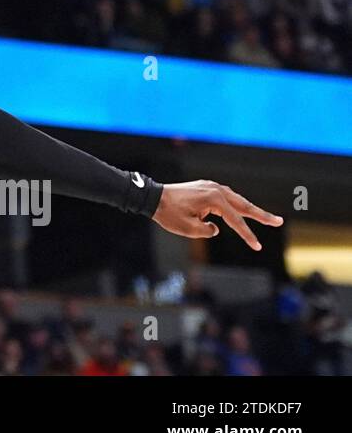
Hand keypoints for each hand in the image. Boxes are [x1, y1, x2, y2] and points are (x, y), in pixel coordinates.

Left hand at [153, 180, 282, 250]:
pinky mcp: (205, 187)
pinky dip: (236, 205)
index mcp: (213, 199)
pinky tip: (243, 210)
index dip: (247, 235)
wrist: (153, 197)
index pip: (236, 220)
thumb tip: (215, 228)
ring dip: (251, 209)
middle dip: (261, 215)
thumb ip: (207, 232)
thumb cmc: (168, 213)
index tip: (257, 246)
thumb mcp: (188, 229)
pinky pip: (226, 197)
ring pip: (236, 200)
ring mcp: (210, 186)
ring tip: (267, 218)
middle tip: (279, 221)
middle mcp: (215, 189)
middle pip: (243, 205)